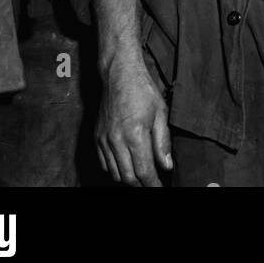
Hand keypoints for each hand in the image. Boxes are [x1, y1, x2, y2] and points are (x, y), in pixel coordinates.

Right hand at [96, 50, 172, 186]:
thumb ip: (163, 142)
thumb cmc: (142, 90)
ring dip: (128, 179)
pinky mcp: (96, 138)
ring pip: (114, 173)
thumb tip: (167, 165)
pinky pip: (104, 164)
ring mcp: (103, 140)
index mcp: (135, 134)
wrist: (118, 75)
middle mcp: (116, 141)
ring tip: (141, 176)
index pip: (143, 171)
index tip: (160, 187)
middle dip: (141, 184)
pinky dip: (115, 170)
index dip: (153, 184)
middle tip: (152, 183)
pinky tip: (126, 165)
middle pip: (127, 177)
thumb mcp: (160, 113)